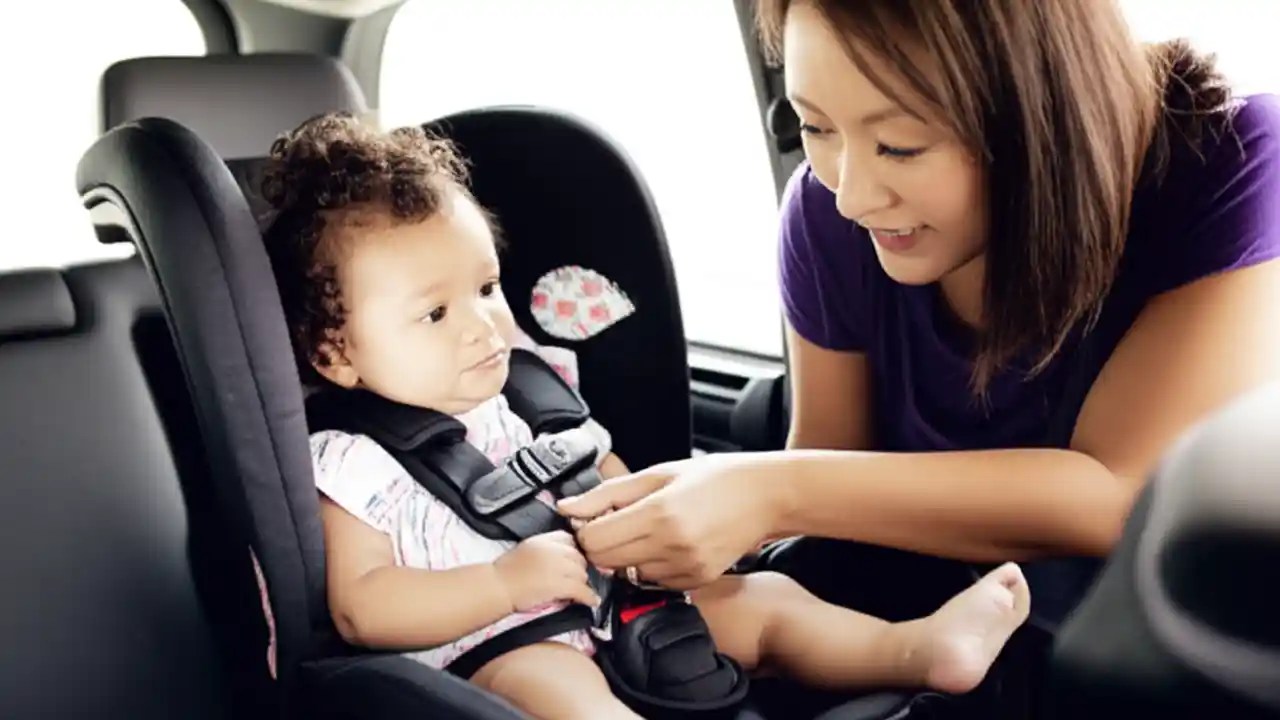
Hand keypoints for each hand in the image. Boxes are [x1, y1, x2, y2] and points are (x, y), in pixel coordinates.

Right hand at [493, 530, 600, 611]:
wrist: (496, 588)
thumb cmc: (503, 574)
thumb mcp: (524, 551)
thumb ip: (543, 551)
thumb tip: (559, 560)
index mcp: (542, 540)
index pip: (568, 540)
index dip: (573, 552)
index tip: (573, 562)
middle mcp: (552, 550)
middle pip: (579, 557)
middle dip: (579, 569)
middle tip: (576, 580)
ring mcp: (557, 567)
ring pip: (582, 574)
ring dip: (583, 583)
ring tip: (581, 592)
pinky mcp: (560, 585)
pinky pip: (582, 590)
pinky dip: (589, 597)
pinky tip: (592, 602)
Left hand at [557, 454, 779, 589]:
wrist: (765, 496)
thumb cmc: (713, 478)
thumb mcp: (657, 474)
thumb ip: (607, 493)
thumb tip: (566, 508)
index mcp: (657, 513)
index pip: (594, 540)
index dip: (585, 530)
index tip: (592, 518)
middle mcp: (671, 545)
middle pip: (606, 561)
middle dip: (602, 544)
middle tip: (615, 524)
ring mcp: (686, 567)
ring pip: (629, 574)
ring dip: (627, 556)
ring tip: (648, 530)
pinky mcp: (698, 580)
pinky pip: (655, 582)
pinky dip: (652, 566)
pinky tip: (668, 544)